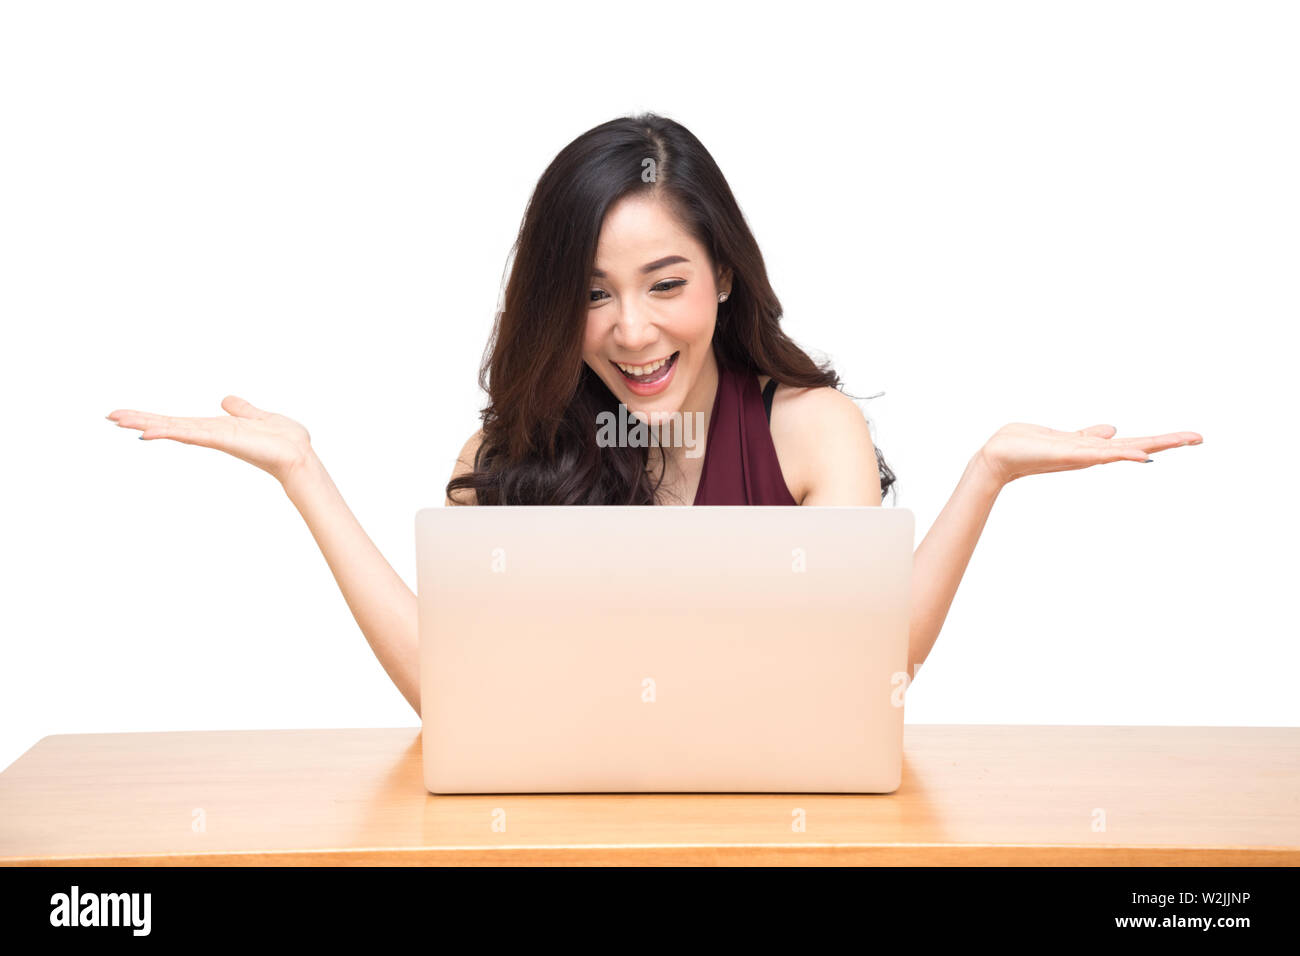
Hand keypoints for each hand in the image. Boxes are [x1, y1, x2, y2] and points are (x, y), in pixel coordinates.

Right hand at [106, 395, 314, 484]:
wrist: (299, 455)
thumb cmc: (284, 441)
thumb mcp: (259, 417)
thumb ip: (242, 410)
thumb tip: (227, 400)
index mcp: (217, 428)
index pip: (180, 422)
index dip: (155, 418)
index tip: (129, 415)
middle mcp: (211, 434)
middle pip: (170, 426)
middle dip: (141, 420)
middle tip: (110, 416)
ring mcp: (215, 438)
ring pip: (174, 429)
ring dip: (147, 424)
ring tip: (119, 420)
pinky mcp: (222, 440)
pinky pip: (191, 434)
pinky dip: (170, 432)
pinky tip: (149, 433)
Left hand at [978, 422, 1202, 485]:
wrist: (999, 456)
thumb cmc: (1027, 447)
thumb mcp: (1066, 437)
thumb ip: (1090, 436)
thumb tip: (1113, 429)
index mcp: (1094, 448)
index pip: (1133, 443)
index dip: (1161, 440)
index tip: (1190, 437)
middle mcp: (1093, 454)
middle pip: (1137, 446)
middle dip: (1168, 441)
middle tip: (1200, 437)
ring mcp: (1083, 455)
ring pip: (1125, 449)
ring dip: (1153, 445)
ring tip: (1183, 440)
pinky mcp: (1069, 454)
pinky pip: (1100, 454)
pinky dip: (1122, 454)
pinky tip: (1143, 456)